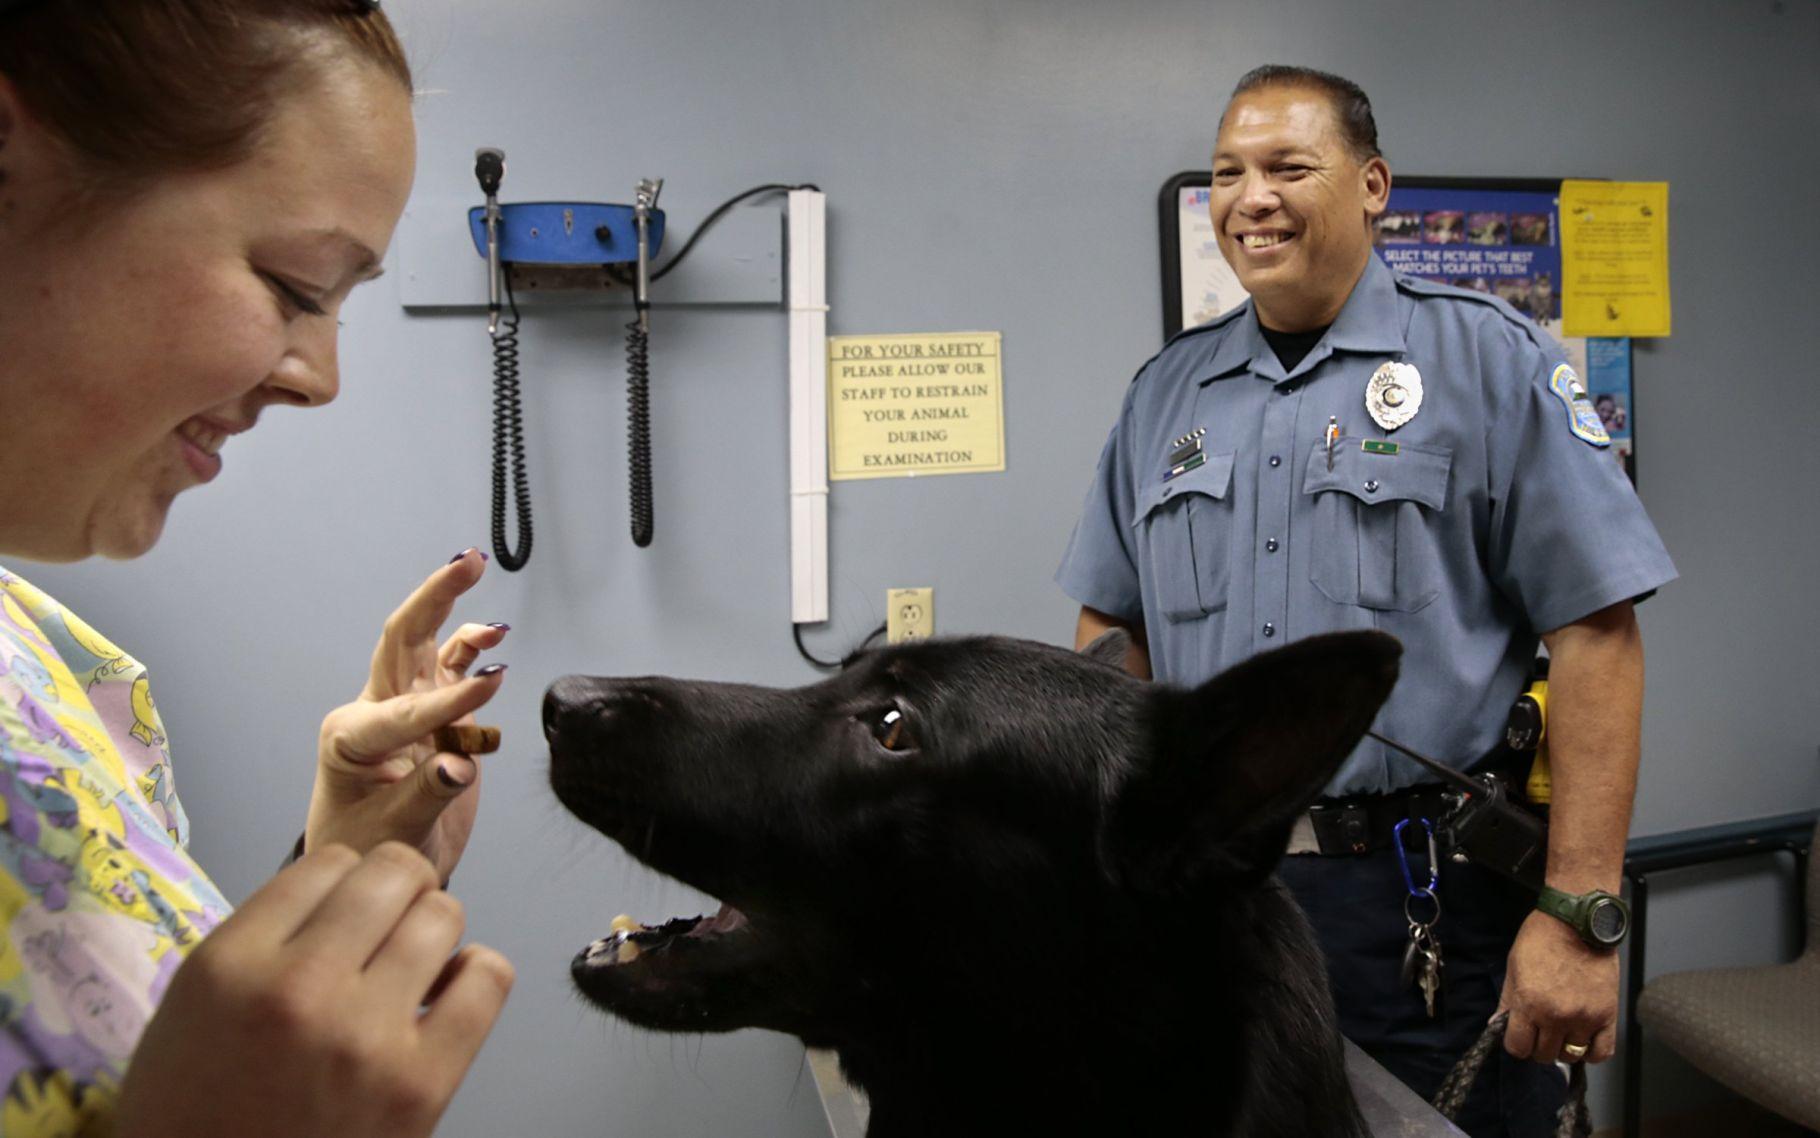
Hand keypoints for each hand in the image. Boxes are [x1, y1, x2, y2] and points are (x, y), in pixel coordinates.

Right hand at [116, 843, 513, 1137]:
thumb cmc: (197, 1109)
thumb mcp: (196, 1004)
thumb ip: (267, 935)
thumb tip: (352, 886)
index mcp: (231, 963)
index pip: (329, 861)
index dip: (342, 885)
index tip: (340, 919)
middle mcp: (299, 987)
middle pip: (395, 871)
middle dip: (397, 891)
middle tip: (385, 930)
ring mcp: (365, 1035)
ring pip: (443, 914)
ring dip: (432, 933)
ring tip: (409, 969)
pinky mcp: (420, 1083)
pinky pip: (488, 977)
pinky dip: (474, 976)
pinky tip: (444, 997)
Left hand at [307, 549, 507, 881]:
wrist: (372, 866)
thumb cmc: (366, 851)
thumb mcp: (392, 835)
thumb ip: (425, 796)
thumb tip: (458, 766)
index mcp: (350, 738)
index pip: (403, 711)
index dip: (449, 700)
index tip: (493, 685)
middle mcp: (372, 712)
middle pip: (400, 641)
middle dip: (432, 599)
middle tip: (464, 563)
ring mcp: (404, 707)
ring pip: (423, 644)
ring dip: (449, 605)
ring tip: (473, 566)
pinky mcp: (432, 715)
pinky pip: (450, 669)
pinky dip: (471, 648)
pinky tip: (493, 635)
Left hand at [1498, 908, 1618, 1063]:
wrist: (1576, 922)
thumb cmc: (1540, 940)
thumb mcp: (1513, 967)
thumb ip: (1507, 1001)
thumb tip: (1497, 1024)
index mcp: (1528, 1004)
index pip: (1518, 1048)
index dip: (1517, 1043)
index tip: (1520, 1034)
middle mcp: (1556, 1016)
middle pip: (1543, 1054)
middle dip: (1538, 1045)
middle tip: (1541, 1030)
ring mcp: (1584, 1018)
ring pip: (1570, 1055)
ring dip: (1563, 1048)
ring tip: (1562, 1031)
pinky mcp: (1607, 1015)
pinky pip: (1602, 1052)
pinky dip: (1592, 1052)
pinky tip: (1584, 1039)